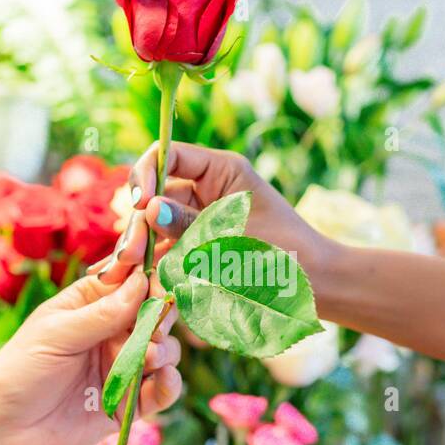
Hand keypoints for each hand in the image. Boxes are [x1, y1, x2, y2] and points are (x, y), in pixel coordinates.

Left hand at [0, 271, 179, 444]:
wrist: (4, 429)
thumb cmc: (20, 370)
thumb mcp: (56, 334)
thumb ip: (102, 313)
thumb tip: (142, 281)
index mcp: (93, 303)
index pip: (131, 278)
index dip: (151, 273)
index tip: (161, 277)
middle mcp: (115, 331)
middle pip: (156, 312)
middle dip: (163, 314)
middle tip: (157, 324)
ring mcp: (124, 365)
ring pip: (165, 349)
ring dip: (165, 349)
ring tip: (149, 356)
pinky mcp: (131, 401)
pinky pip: (162, 390)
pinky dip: (170, 383)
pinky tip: (165, 378)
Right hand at [88, 142, 332, 291]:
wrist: (320, 288)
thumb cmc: (288, 255)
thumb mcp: (236, 237)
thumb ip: (191, 224)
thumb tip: (148, 208)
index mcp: (221, 171)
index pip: (168, 156)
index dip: (144, 175)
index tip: (137, 205)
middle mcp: (207, 191)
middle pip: (155, 196)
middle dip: (138, 225)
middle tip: (128, 257)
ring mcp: (201, 222)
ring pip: (156, 230)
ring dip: (141, 252)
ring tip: (124, 277)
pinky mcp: (200, 252)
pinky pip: (169, 254)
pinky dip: (155, 270)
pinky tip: (140, 289)